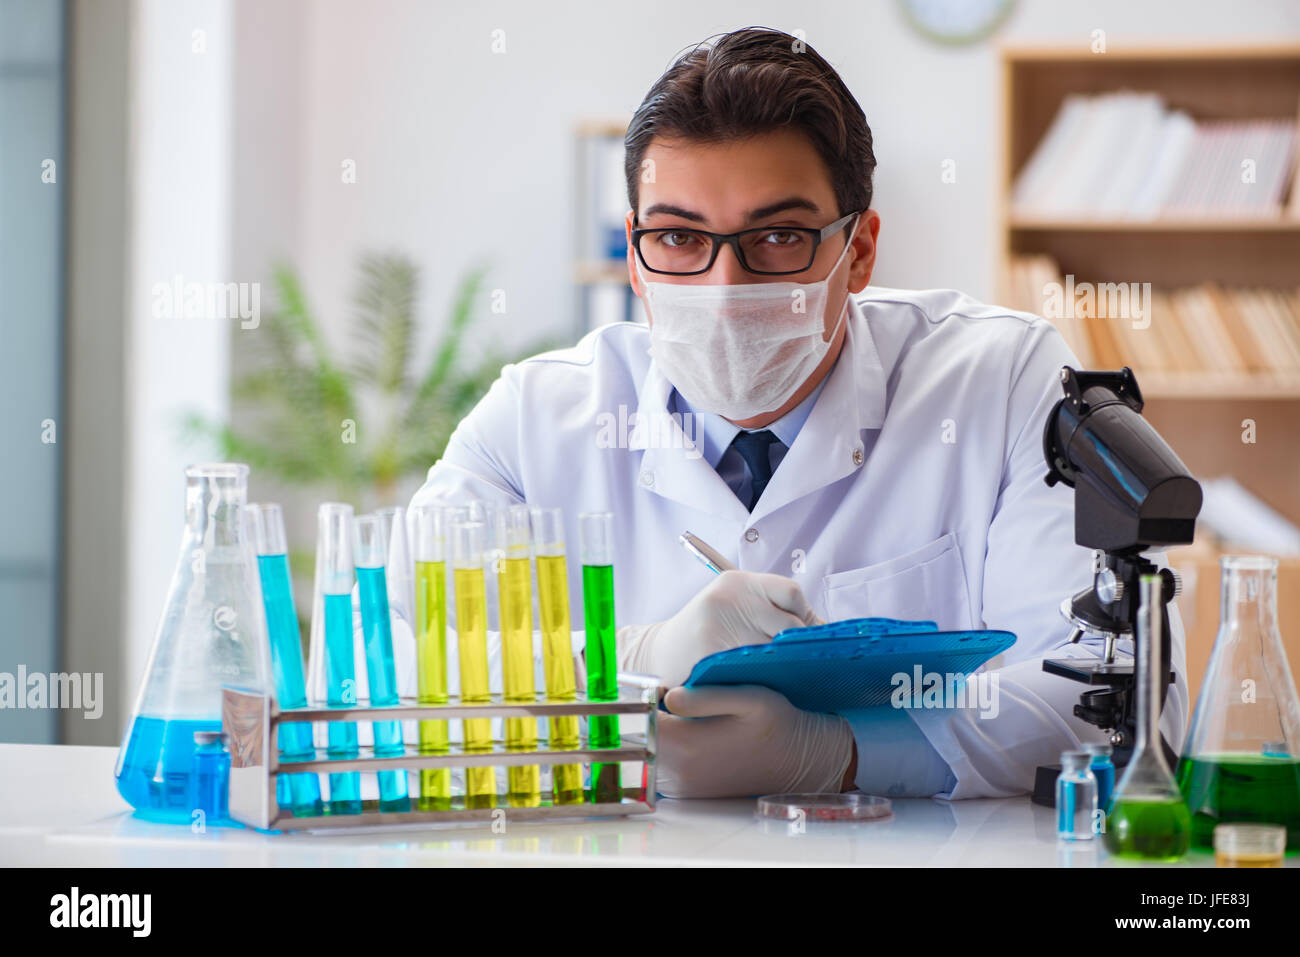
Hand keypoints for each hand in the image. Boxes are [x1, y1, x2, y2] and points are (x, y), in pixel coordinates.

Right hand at [617, 570, 819, 687]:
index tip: (804, 639)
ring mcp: (718, 624)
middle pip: (788, 626)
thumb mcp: (734, 610)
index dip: (804, 618)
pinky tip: (765, 689)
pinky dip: (764, 682)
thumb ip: (771, 614)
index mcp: (737, 582)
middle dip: (798, 650)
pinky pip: (753, 671)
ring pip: (774, 651)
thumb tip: (826, 632)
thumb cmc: (705, 636)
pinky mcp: (709, 653)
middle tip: (804, 668)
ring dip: (785, 669)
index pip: (791, 592)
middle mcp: (728, 596)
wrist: (657, 655)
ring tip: (787, 680)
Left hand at [655, 684, 854, 797]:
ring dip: (656, 733)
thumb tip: (669, 696)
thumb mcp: (749, 698)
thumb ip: (706, 696)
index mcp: (687, 745)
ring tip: (682, 716)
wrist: (798, 762)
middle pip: (639, 737)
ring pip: (648, 753)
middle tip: (667, 696)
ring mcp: (682, 786)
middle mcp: (678, 772)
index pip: (640, 719)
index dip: (643, 698)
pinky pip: (661, 767)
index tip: (656, 686)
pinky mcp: (688, 793)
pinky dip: (667, 749)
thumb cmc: (775, 724)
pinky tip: (691, 735)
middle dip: (646, 715)